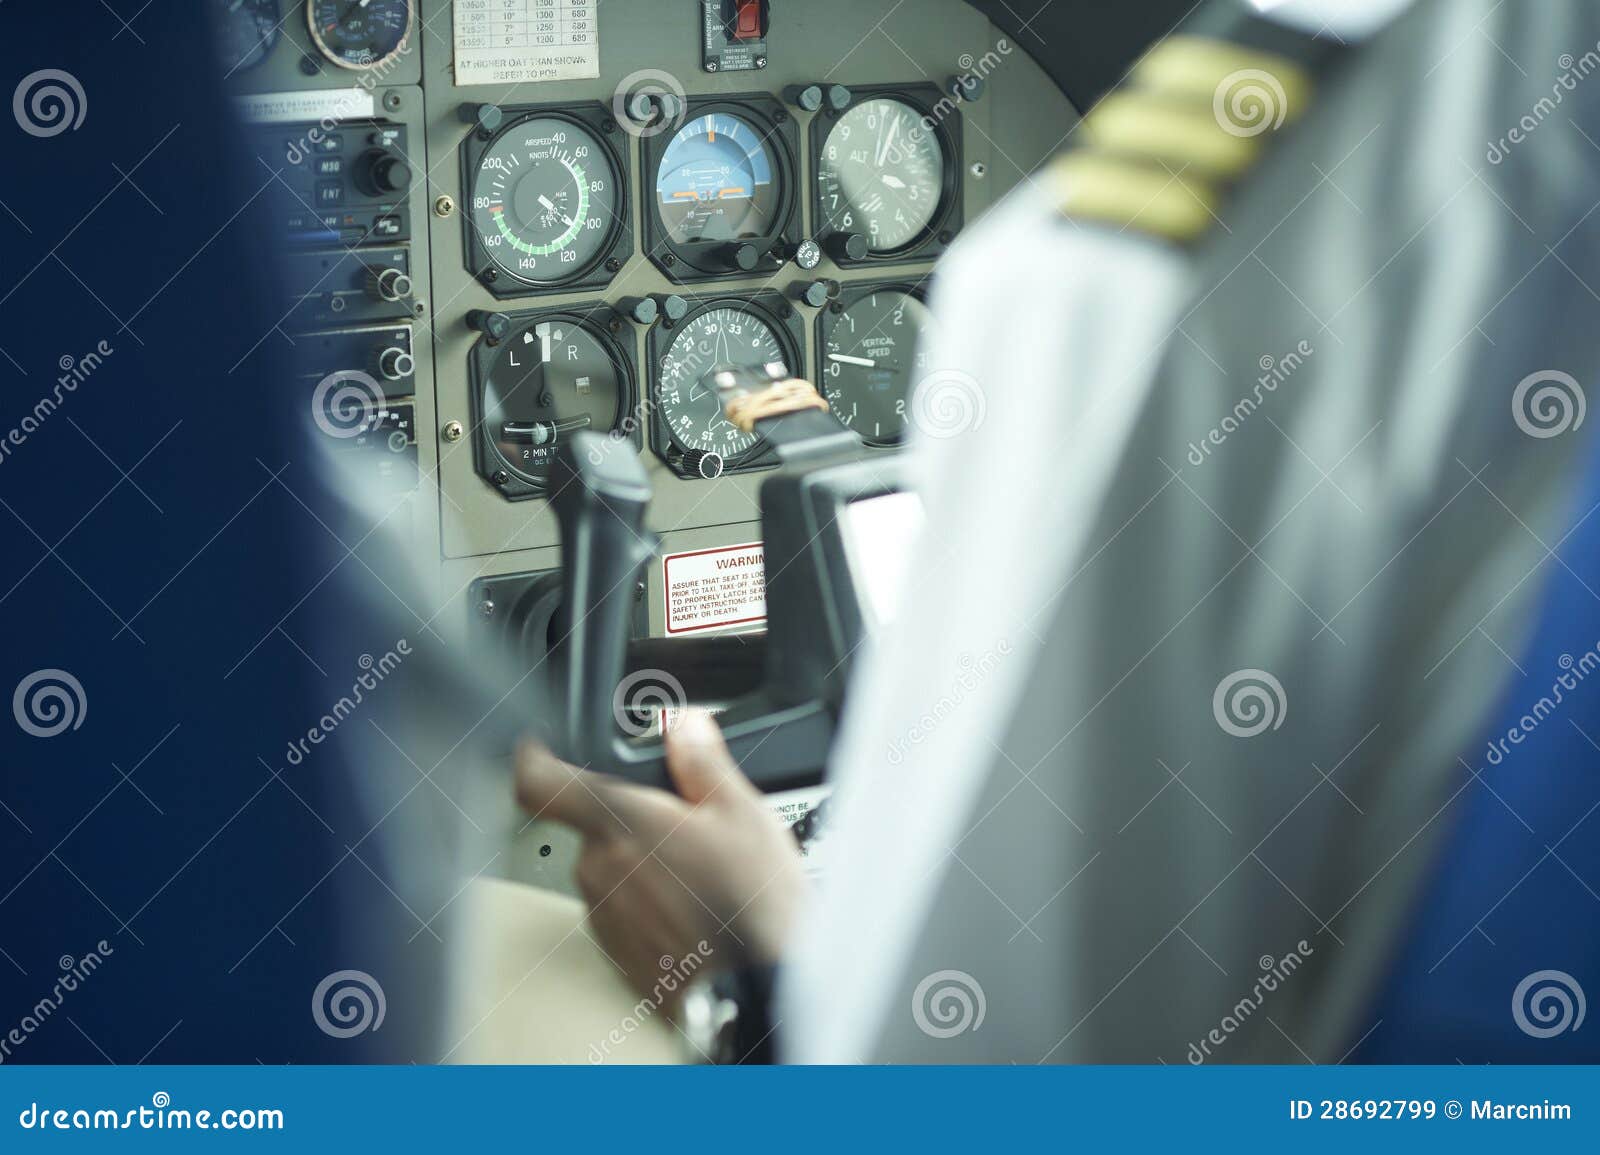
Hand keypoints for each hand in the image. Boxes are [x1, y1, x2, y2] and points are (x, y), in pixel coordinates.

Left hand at [514, 711, 807, 1011]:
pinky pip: (624, 911)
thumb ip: (702, 761)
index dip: (533, 757)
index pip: (540, 782)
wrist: (757, 994)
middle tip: (690, 828)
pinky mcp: (616, 954)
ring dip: (646, 865)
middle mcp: (596, 870)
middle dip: (635, 820)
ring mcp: (602, 916)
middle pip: (594, 825)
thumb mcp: (743, 812)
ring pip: (613, 870)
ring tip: (705, 877)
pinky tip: (698, 910)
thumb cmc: (750, 905)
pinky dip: (652, 904)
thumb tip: (684, 726)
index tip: (538, 747)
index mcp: (618, 823)